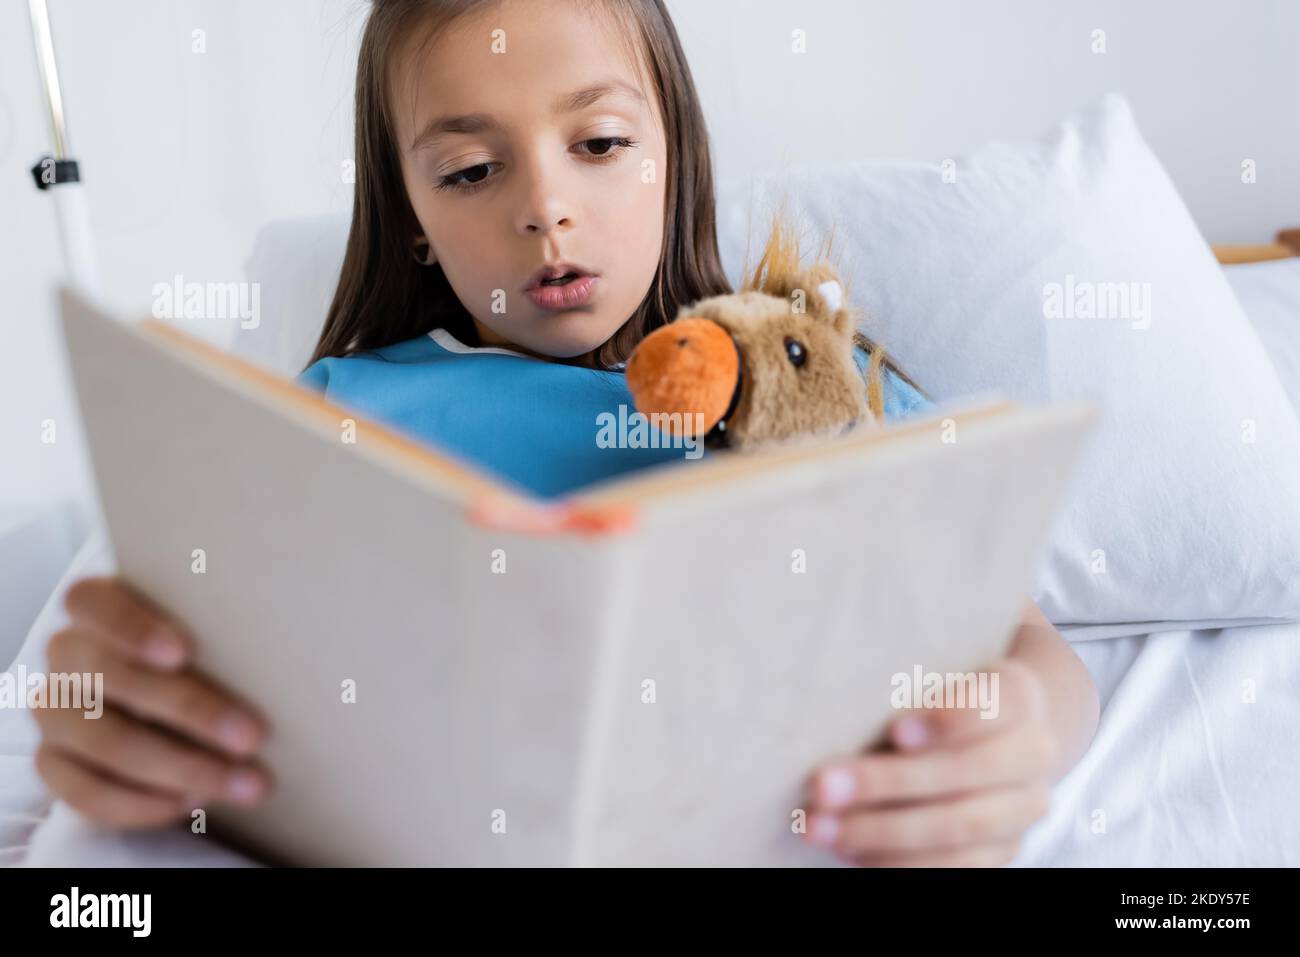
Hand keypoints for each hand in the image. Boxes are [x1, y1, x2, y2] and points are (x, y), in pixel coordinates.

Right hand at [33, 576, 270, 827]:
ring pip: (104, 740)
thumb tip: (291, 639)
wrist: (166, 700)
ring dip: (180, 766)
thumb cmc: (201, 645)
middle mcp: (66, 654)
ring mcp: (53, 709)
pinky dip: (141, 802)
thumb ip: (222, 625)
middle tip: (253, 736)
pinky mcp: (53, 760)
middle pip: (110, 678)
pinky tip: (192, 802)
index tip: (186, 653)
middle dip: (189, 710)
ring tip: (242, 781)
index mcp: (94, 605)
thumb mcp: (208, 625)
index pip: (91, 602)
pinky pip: (85, 790)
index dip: (134, 628)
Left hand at [802, 658, 1056, 865]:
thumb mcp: (929, 672)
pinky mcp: (1005, 849)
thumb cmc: (938, 693)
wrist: (992, 735)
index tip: (895, 731)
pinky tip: (849, 852)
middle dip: (888, 782)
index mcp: (1018, 695)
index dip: (947, 720)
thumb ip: (901, 684)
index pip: (992, 703)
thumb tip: (831, 702)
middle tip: (822, 785)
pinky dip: (897, 861)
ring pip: (960, 827)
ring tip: (822, 827)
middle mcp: (1033, 752)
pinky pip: (955, 866)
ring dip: (882, 831)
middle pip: (966, 772)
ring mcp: (1024, 808)